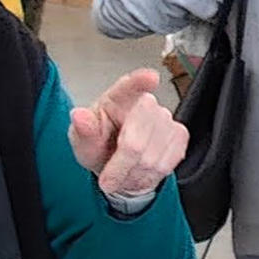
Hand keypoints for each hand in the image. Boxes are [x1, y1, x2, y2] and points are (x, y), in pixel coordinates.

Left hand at [69, 68, 186, 206]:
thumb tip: (78, 116)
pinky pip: (166, 164)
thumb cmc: (100, 146)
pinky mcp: (179, 135)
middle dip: (120, 167)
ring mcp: (165, 118)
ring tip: (122, 176)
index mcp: (117, 98)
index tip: (151, 78)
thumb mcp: (82, 141)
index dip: (141, 81)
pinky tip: (138, 173)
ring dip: (133, 175)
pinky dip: (148, 177)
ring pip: (151, 158)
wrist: (118, 164)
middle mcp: (145, 103)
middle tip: (108, 180)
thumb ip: (82, 130)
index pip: (129, 85)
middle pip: (135, 141)